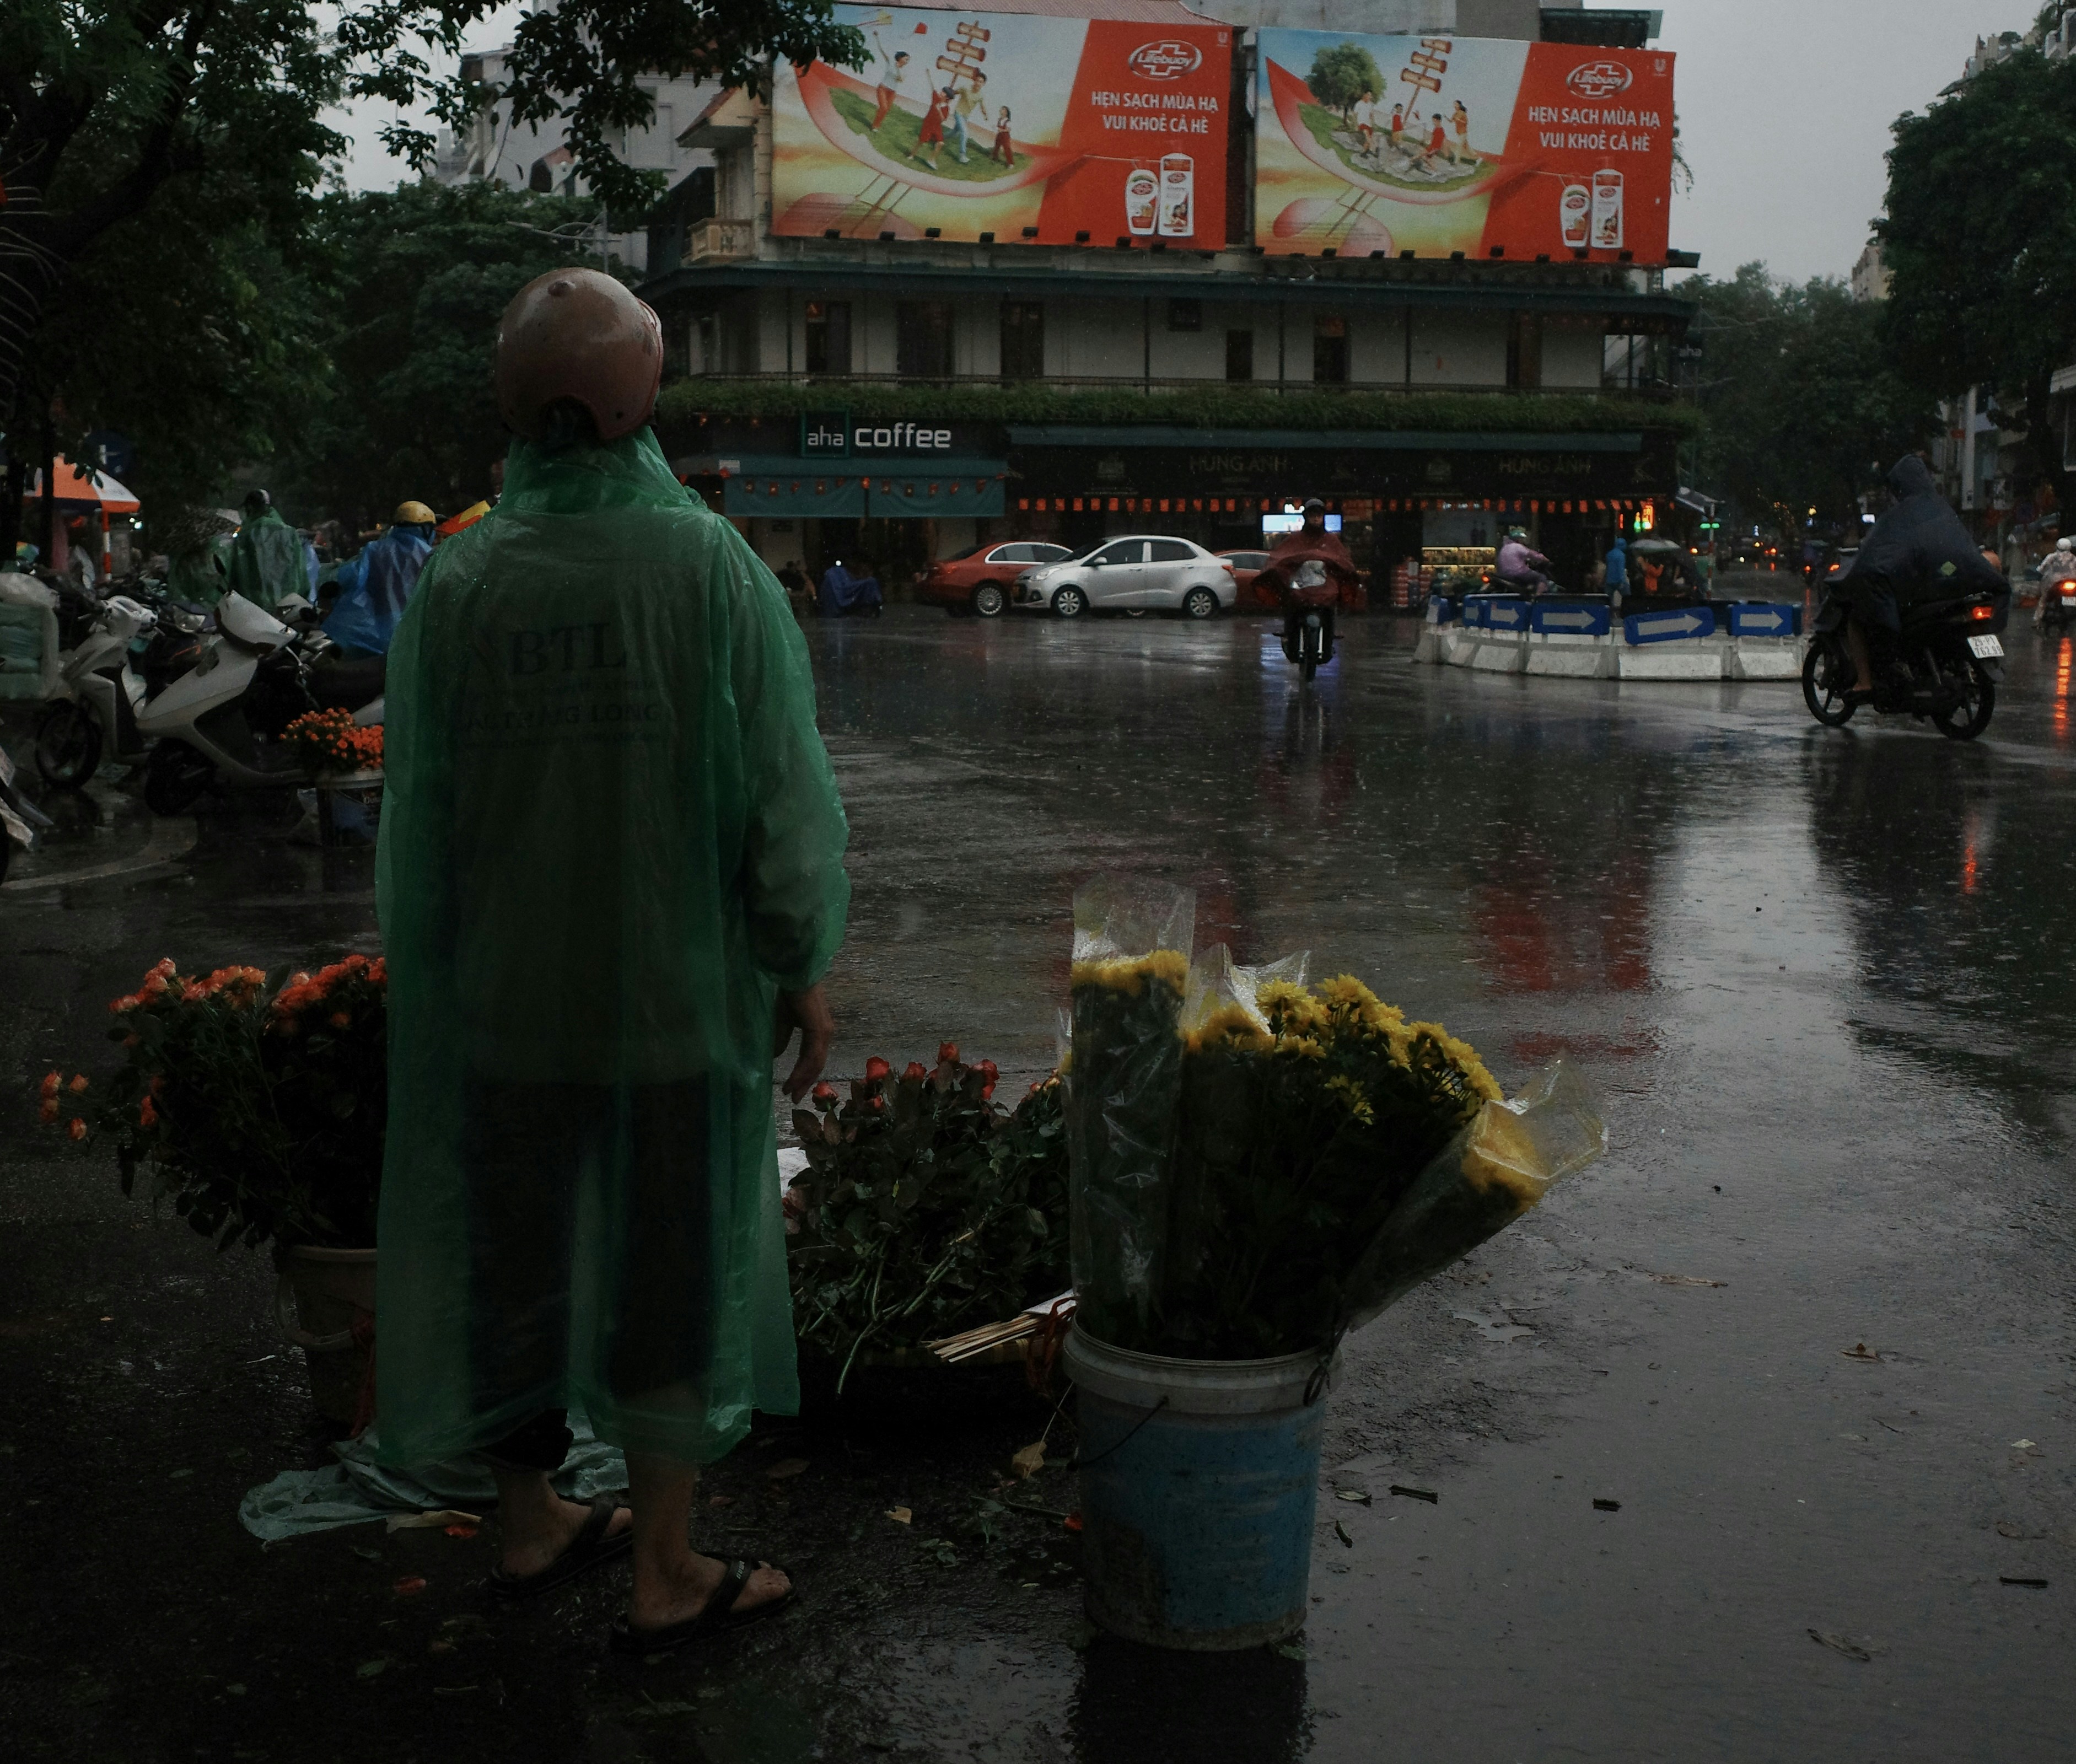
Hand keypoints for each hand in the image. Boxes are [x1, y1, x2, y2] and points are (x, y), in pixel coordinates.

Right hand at [774, 984, 833, 1102]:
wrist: (794, 976)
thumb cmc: (789, 994)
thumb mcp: (782, 1021)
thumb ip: (781, 1039)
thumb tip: (775, 1055)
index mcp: (818, 1032)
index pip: (813, 1059)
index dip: (803, 1075)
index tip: (792, 1089)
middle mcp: (825, 1034)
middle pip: (817, 1065)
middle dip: (805, 1082)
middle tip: (794, 1098)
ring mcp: (824, 1032)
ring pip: (815, 1063)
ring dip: (803, 1079)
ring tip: (791, 1093)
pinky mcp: (820, 1030)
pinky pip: (812, 1056)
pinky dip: (803, 1070)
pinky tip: (794, 1080)